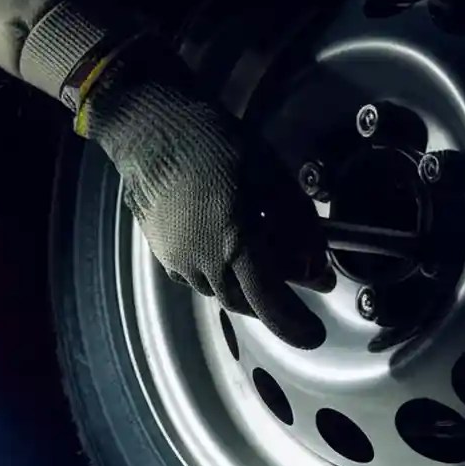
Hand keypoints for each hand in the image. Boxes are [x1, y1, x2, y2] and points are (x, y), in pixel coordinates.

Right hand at [77, 39, 330, 348]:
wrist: (149, 129)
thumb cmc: (213, 143)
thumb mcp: (271, 174)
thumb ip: (297, 223)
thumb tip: (315, 262)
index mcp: (232, 244)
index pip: (270, 302)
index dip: (295, 325)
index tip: (315, 336)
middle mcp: (201, 264)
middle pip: (246, 303)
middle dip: (275, 301)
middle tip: (301, 275)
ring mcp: (176, 262)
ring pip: (221, 291)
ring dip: (246, 284)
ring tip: (265, 250)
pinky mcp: (161, 253)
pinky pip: (198, 276)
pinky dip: (221, 272)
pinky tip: (227, 242)